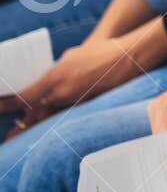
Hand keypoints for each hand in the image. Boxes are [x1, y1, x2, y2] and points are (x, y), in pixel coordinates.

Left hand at [0, 34, 154, 132]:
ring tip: (25, 139)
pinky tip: (53, 129)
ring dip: (37, 128)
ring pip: (49, 119)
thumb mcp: (70, 56)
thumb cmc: (100, 52)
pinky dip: (57, 123)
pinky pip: (67, 117)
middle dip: (20, 127)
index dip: (7, 106)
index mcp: (54, 78)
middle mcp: (61, 94)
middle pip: (34, 115)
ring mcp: (75, 102)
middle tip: (9, 139)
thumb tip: (50, 79)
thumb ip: (57, 70)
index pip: (23, 97)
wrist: (128, 58)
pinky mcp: (88, 107)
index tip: (0, 108)